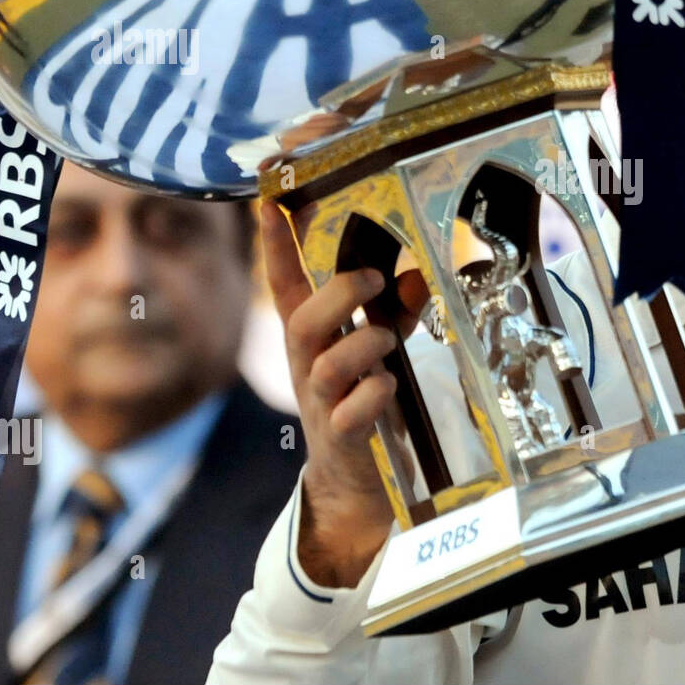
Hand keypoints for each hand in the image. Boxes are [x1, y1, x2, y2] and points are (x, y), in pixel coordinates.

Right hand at [260, 201, 428, 587]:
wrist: (354, 484)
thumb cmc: (364, 401)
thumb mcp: (376, 349)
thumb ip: (393, 312)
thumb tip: (415, 276)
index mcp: (311, 339)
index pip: (285, 283)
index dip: (275, 244)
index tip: (269, 201)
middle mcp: (308, 368)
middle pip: (302, 323)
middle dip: (337, 295)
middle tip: (373, 279)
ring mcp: (322, 405)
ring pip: (327, 367)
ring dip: (362, 344)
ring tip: (388, 339)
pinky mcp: (342, 440)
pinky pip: (350, 415)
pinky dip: (372, 396)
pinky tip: (388, 387)